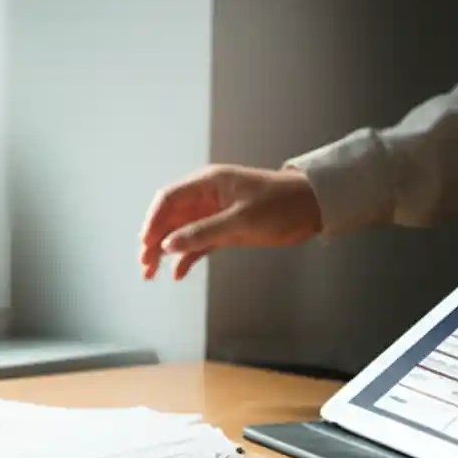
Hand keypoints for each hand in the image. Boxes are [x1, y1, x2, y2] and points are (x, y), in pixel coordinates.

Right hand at [138, 165, 322, 279]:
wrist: (313, 208)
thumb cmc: (280, 206)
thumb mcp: (241, 221)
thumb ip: (203, 232)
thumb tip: (169, 245)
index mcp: (208, 183)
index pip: (169, 200)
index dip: (153, 222)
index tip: (145, 245)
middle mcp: (207, 197)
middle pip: (171, 217)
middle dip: (154, 240)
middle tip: (144, 265)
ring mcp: (215, 213)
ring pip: (181, 232)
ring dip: (166, 251)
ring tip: (151, 273)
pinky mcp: (226, 229)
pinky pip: (198, 242)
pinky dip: (186, 257)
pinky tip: (178, 274)